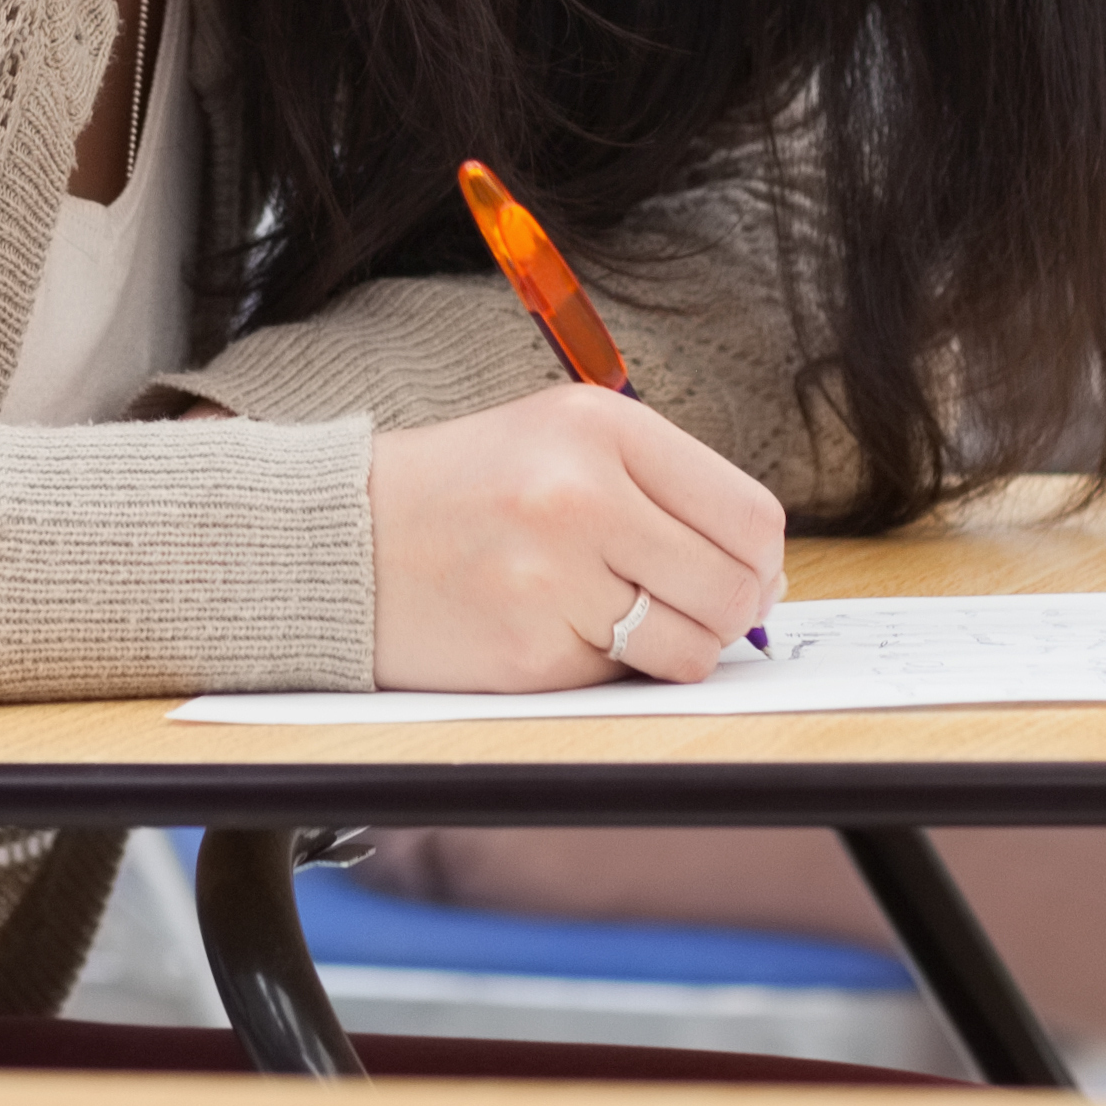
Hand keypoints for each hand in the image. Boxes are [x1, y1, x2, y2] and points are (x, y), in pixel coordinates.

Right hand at [367, 382, 787, 689]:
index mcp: (600, 426)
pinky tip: (551, 628)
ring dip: (671, 647)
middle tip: (684, 606)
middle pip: (735, 586)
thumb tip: (766, 579)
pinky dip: (602, 666)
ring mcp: (555, 577)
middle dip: (729, 612)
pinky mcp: (531, 651)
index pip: (749, 514)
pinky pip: (621, 680)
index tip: (740, 572)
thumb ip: (665, 491)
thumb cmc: (465, 491)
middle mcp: (581, 494)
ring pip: (691, 648)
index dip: (759, 559)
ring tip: (614, 615)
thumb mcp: (562, 441)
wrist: (339, 539)